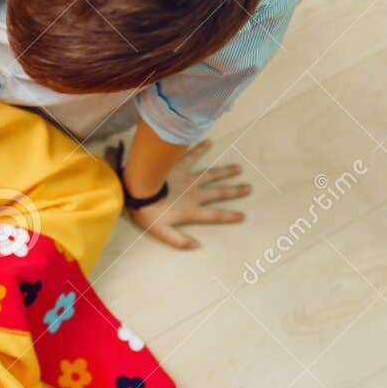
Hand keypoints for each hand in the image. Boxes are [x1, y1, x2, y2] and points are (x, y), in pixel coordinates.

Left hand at [124, 139, 249, 249]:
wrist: (137, 190)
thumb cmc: (147, 213)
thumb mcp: (161, 232)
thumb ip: (179, 240)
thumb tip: (197, 245)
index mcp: (191, 210)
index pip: (214, 215)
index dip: (229, 216)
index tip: (244, 215)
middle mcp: (193, 192)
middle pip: (218, 192)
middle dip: (234, 191)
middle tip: (249, 188)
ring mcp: (187, 178)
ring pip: (210, 173)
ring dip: (224, 171)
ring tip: (238, 167)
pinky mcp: (177, 166)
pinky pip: (190, 156)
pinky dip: (199, 149)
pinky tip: (208, 142)